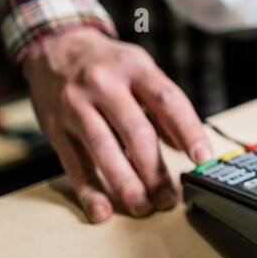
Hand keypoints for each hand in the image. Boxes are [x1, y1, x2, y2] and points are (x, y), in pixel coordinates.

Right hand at [22, 28, 213, 221]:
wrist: (54, 47)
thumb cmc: (106, 64)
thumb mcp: (139, 69)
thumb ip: (162, 106)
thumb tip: (187, 146)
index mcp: (134, 67)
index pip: (167, 100)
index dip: (188, 131)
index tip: (202, 158)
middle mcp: (104, 84)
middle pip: (135, 131)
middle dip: (155, 170)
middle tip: (168, 197)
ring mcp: (76, 106)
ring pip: (104, 149)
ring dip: (125, 184)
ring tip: (142, 207)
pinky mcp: (54, 128)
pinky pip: (73, 163)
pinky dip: (88, 191)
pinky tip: (102, 210)